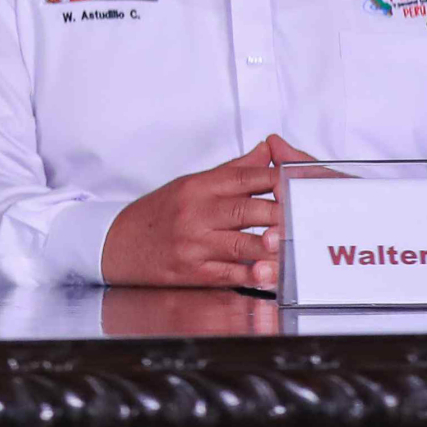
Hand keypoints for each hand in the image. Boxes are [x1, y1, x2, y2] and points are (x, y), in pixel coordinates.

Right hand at [100, 134, 312, 290]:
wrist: (116, 244)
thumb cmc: (157, 214)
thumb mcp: (190, 184)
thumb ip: (232, 171)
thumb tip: (266, 150)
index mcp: (198, 187)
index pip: (245, 177)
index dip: (276, 179)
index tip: (301, 182)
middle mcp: (196, 212)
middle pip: (248, 209)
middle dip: (282, 212)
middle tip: (310, 215)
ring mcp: (195, 243)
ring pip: (243, 243)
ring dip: (272, 245)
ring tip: (293, 244)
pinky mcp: (194, 271)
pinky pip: (231, 273)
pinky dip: (254, 275)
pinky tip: (272, 275)